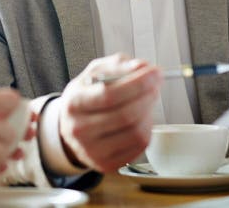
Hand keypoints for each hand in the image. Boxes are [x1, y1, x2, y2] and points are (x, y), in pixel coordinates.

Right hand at [58, 54, 161, 172]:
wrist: (71, 127)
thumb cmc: (87, 96)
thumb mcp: (95, 73)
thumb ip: (118, 65)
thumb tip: (142, 67)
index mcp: (74, 103)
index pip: (110, 95)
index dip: (137, 83)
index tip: (154, 72)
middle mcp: (79, 130)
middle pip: (126, 115)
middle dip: (148, 95)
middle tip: (157, 82)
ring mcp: (92, 151)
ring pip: (136, 132)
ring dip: (149, 111)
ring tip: (148, 98)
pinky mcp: (106, 164)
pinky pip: (139, 146)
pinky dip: (147, 128)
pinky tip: (142, 116)